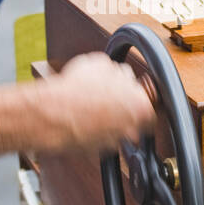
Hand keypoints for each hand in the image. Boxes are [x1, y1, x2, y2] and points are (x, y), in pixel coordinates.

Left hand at [35, 53, 155, 152]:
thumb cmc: (77, 132)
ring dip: (111, 83)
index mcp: (140, 109)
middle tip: (109, 109)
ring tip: (93, 97)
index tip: (132, 120)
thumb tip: (127, 133)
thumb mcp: (108, 143)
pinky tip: (84, 86)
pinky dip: (95, 74)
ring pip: (119, 75)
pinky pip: (102, 66)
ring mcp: (115, 71)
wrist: (53, 116)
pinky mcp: (98, 61)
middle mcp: (131, 87)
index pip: (150, 112)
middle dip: (124, 98)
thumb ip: (124, 134)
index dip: (138, 118)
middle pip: (135, 90)